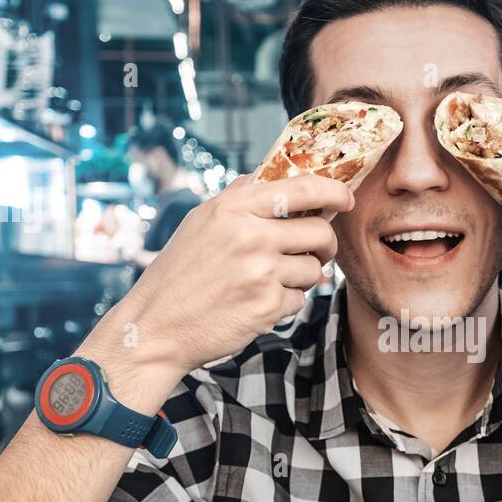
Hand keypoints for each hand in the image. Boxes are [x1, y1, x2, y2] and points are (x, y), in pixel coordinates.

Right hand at [114, 173, 349, 378]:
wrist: (156, 327)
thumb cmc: (178, 273)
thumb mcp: (201, 221)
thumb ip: (239, 197)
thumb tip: (273, 174)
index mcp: (235, 208)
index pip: (304, 188)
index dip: (334, 191)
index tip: (345, 198)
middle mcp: (251, 236)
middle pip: (320, 232)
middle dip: (324, 244)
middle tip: (314, 251)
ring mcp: (261, 273)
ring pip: (315, 270)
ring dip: (302, 278)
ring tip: (271, 281)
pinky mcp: (267, 307)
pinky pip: (300, 300)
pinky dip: (285, 303)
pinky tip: (257, 303)